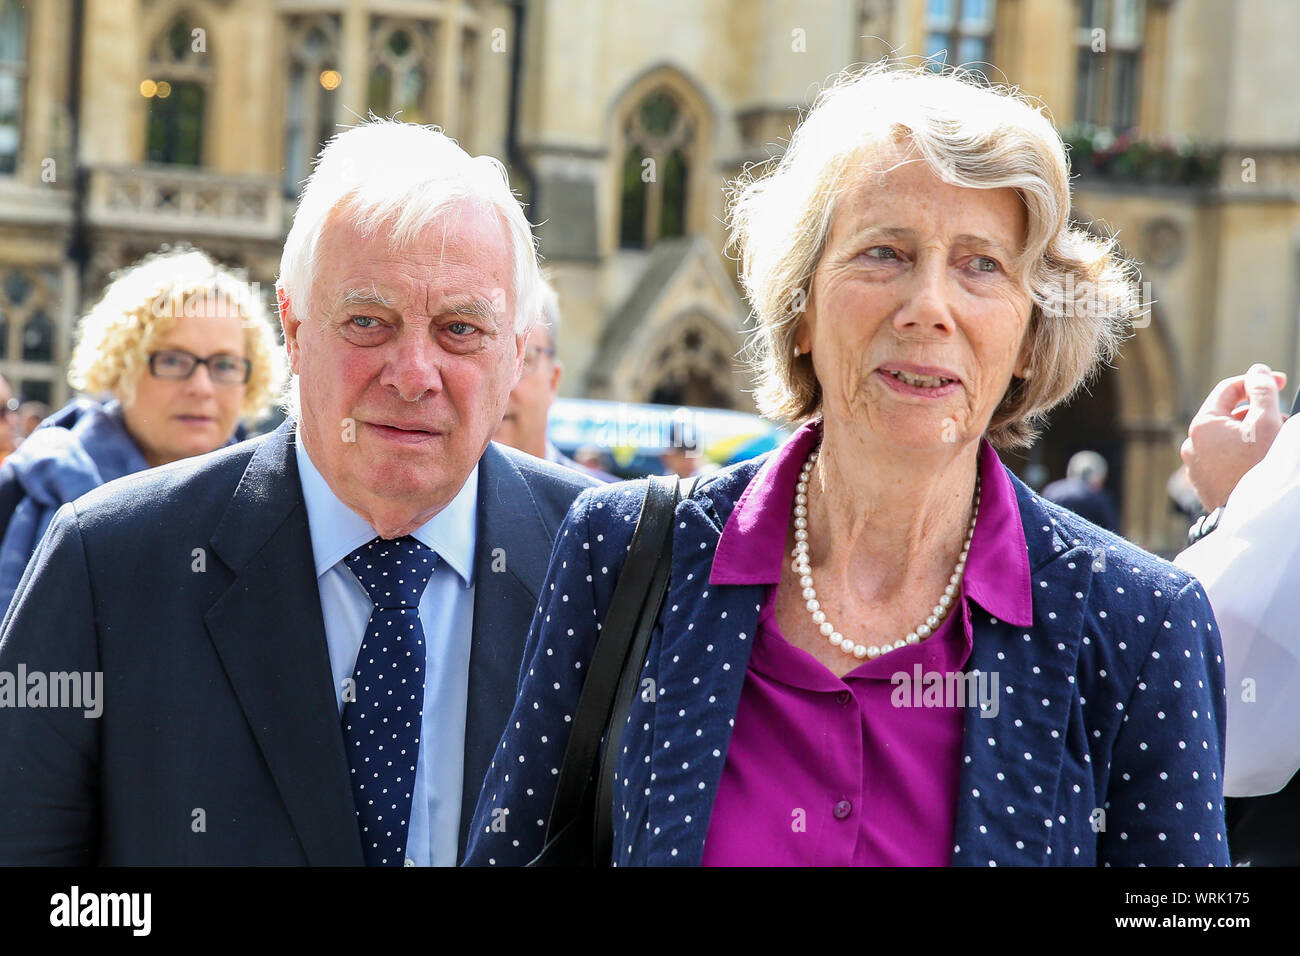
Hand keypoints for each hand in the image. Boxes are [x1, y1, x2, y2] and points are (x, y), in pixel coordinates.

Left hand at [1181, 363, 1287, 510]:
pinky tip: (1260, 460)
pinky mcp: (1204, 481)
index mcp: (1202, 425)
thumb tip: (1256, 371)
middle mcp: (1192, 443)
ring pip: (1227, 437)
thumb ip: (1261, 391)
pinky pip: (1224, 457)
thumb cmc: (1257, 468)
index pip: (1227, 389)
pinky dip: (1242, 452)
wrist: (1250, 516)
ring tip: (1274, 442)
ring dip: (1252, 433)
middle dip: (1258, 411)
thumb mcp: (1265, 422)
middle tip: (1282, 419)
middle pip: (1228, 413)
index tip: (1280, 382)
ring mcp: (1196, 464)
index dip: (1256, 381)